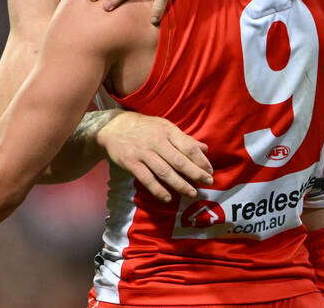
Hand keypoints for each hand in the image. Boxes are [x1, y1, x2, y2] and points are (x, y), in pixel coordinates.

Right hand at [97, 112, 212, 202]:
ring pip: (165, 172)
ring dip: (180, 184)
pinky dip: (158, 190)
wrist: (114, 127)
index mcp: (167, 131)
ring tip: (192, 192)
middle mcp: (156, 142)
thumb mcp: (165, 127)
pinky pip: (147, 179)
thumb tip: (204, 148)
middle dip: (195, 173)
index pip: (188, 146)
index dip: (200, 160)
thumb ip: (184, 139)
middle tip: (208, 182)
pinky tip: (168, 198)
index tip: (210, 170)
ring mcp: (143, 153)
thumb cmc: (144, 127)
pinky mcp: (131, 163)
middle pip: (179, 161)